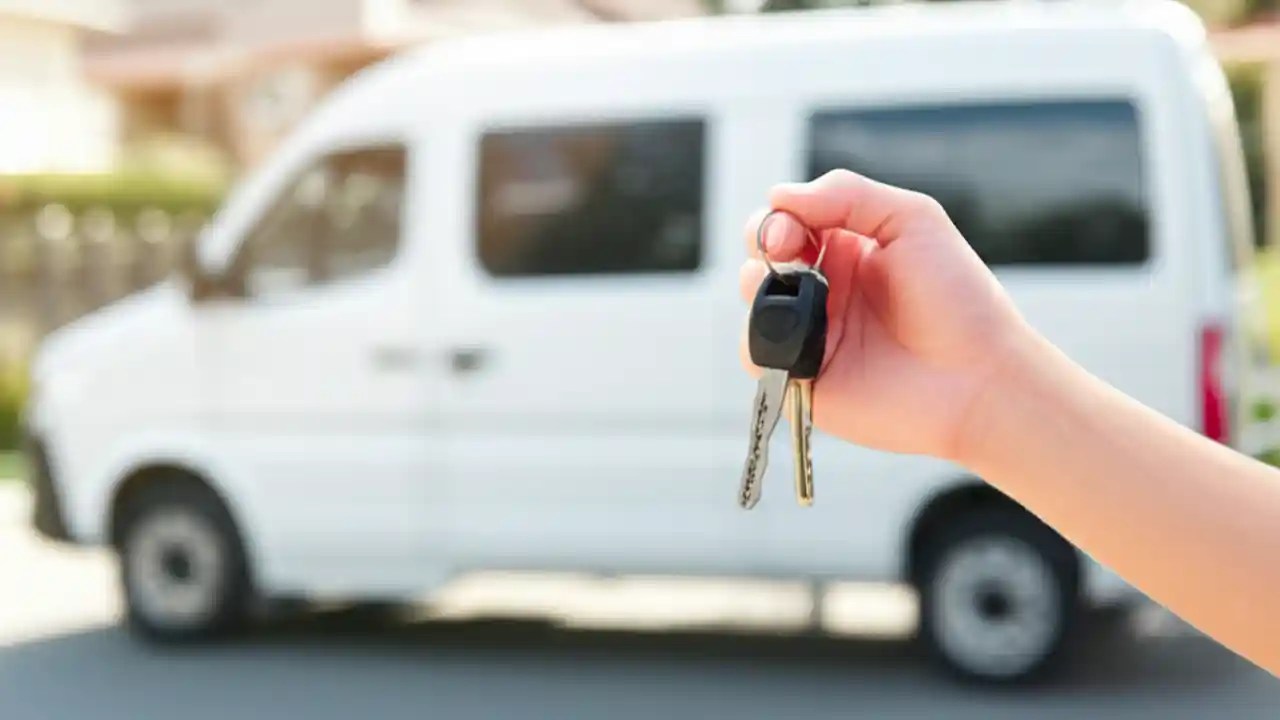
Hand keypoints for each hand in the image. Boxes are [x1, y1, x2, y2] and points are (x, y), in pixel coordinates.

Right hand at [740, 170, 1031, 460]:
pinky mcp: (802, 376)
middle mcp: (826, 286)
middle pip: (762, 254)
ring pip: (753, 300)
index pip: (790, 219)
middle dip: (763, 244)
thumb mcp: (913, 220)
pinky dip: (761, 342)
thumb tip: (779, 195)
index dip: (778, 219)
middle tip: (787, 251)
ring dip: (758, 289)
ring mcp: (812, 331)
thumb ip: (847, 194)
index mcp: (849, 247)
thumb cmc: (959, 301)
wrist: (975, 379)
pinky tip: (798, 339)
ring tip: (799, 298)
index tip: (791, 230)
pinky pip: (755, 352)